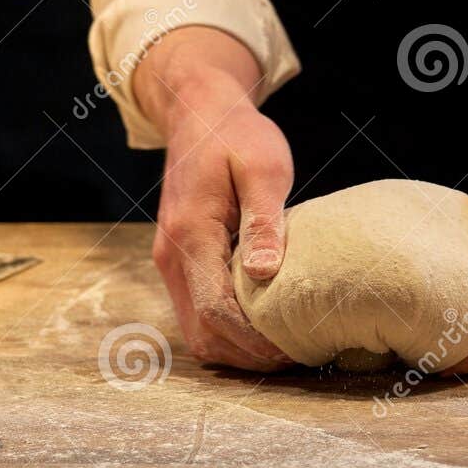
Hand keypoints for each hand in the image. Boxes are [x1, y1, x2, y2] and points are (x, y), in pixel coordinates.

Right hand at [136, 27, 293, 370]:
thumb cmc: (235, 134)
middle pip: (202, 333)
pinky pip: (196, 312)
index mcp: (192, 234)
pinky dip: (226, 331)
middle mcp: (171, 255)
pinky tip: (263, 325)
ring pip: (196, 330)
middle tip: (298, 354)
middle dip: (248, 355)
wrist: (197, 112)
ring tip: (284, 345)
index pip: (216, 310)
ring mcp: (169, 261)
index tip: (296, 346)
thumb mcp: (263, 166)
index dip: (255, 340)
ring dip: (236, 348)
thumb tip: (266, 274)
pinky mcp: (177, 261)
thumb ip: (265, 220)